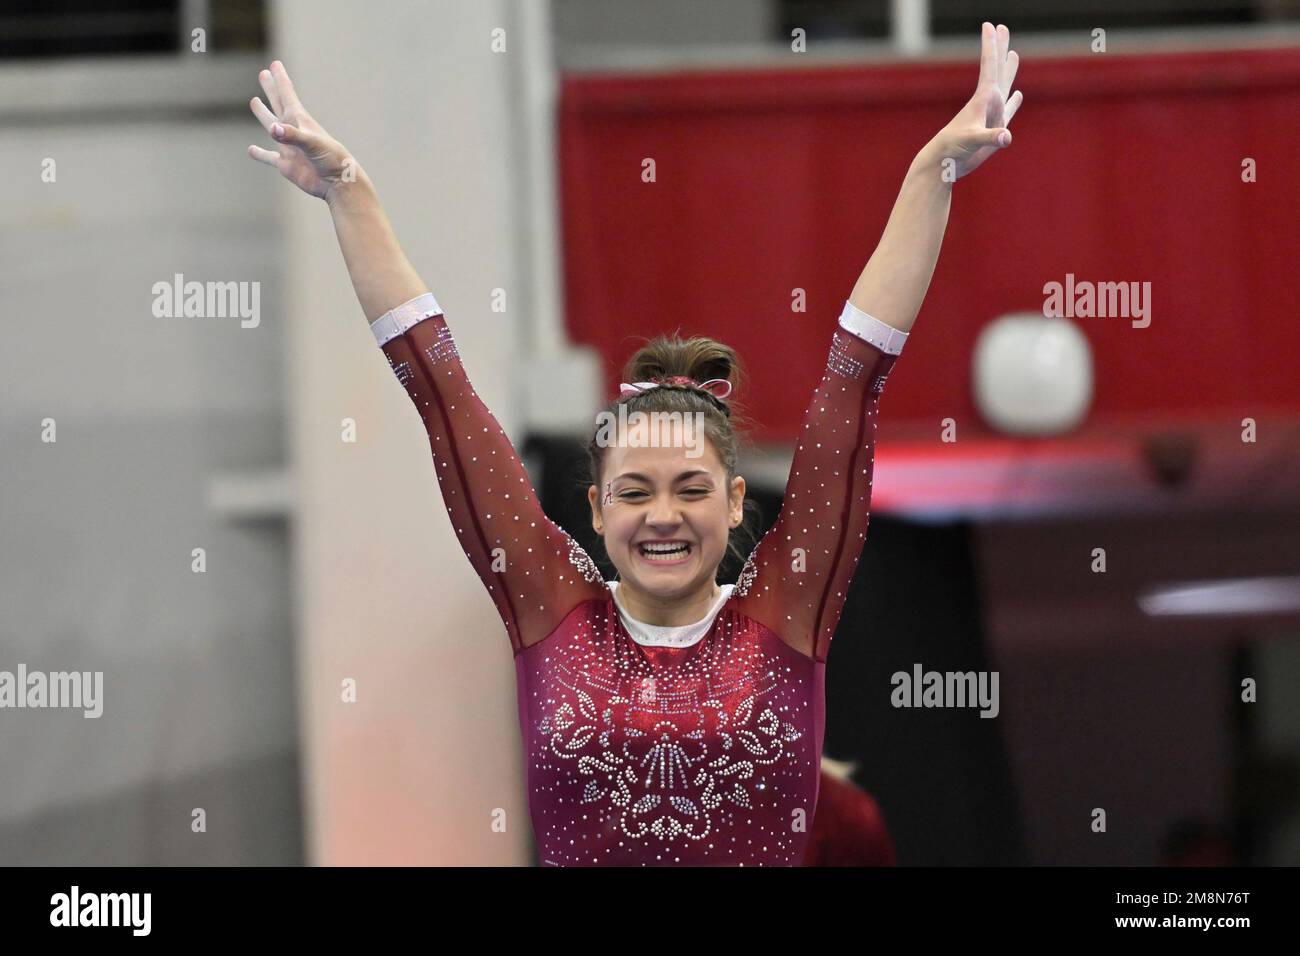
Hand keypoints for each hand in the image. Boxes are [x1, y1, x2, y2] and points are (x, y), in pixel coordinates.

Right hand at [246, 60, 355, 200]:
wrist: (338, 184)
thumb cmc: (331, 160)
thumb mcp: (313, 144)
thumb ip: (293, 136)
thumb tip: (273, 129)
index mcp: (300, 121)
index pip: (287, 94)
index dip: (280, 79)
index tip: (274, 64)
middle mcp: (293, 131)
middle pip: (278, 105)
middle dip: (271, 89)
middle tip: (264, 73)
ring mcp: (289, 147)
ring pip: (271, 127)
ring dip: (263, 114)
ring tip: (254, 101)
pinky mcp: (286, 165)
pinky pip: (269, 158)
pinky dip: (260, 154)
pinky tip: (251, 150)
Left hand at [927, 22, 1022, 180]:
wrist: (944, 165)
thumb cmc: (953, 150)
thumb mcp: (971, 141)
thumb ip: (990, 137)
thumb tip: (1006, 137)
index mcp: (983, 99)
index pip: (989, 66)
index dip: (991, 46)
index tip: (990, 25)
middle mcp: (988, 103)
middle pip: (997, 69)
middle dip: (1000, 48)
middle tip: (1002, 27)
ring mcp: (991, 116)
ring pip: (1004, 86)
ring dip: (1009, 70)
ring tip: (1014, 54)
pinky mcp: (994, 130)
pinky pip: (1008, 111)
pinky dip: (1014, 102)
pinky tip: (1019, 95)